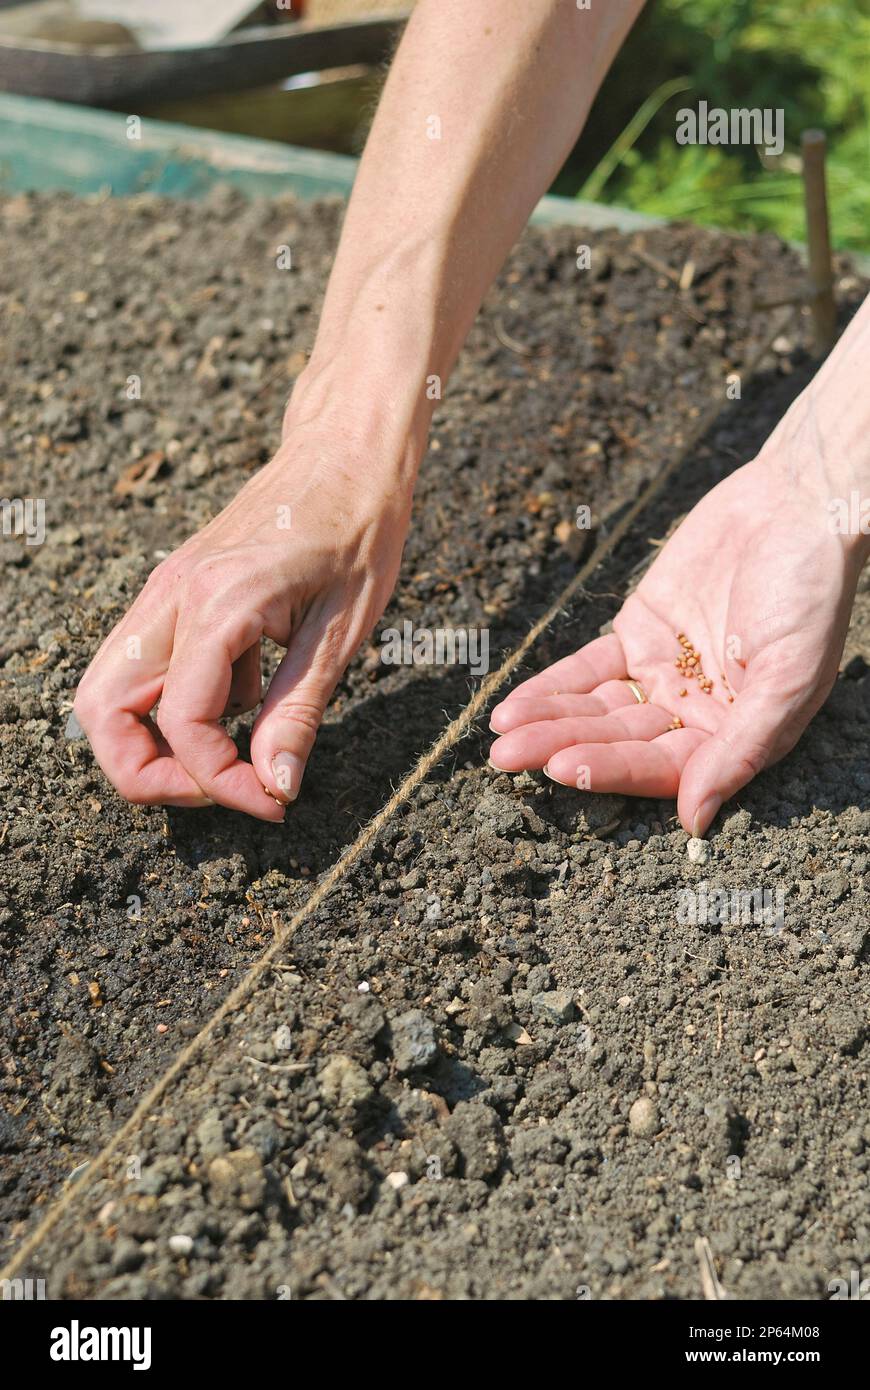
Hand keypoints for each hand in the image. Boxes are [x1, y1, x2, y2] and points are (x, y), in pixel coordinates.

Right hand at [74, 413, 411, 820]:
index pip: (183, 724)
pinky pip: (146, 666)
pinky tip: (248, 697)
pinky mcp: (176, 592)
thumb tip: (275, 787)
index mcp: (216, 605)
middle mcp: (171, 598)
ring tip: (231, 753)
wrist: (349, 450)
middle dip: (149, 772)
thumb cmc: (359, 529)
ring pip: (110, 691)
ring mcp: (165, 592)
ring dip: (153, 740)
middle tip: (223, 787)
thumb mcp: (343, 632)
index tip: (274, 800)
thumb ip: (299, 713)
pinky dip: (176, 704)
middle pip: (101, 714)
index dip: (223, 781)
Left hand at [489, 455, 865, 835]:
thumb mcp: (788, 678)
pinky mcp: (638, 632)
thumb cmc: (810, 595)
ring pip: (596, 709)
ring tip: (500, 734)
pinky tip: (514, 704)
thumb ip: (741, 749)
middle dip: (561, 748)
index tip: (562, 768)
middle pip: (617, 742)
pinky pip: (588, 668)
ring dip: (548, 722)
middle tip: (505, 758)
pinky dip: (552, 686)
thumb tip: (694, 819)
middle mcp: (694, 714)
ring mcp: (663, 674)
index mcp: (734, 736)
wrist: (796, 506)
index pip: (661, 767)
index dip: (611, 769)